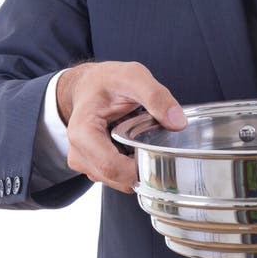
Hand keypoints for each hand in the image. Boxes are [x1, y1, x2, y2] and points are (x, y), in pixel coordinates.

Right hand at [57, 61, 186, 193]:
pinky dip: (130, 165)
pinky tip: (134, 145)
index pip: (111, 167)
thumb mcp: (133, 76)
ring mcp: (84, 163)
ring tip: (141, 139)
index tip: (160, 156)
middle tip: (158, 144)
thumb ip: (156, 96)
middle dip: (141, 168)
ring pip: (118, 181)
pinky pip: (117, 177)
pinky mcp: (92, 166)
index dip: (138, 170)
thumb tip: (178, 123)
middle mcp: (78, 153)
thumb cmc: (108, 80)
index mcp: (83, 132)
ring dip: (136, 165)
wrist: (91, 84)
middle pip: (116, 178)